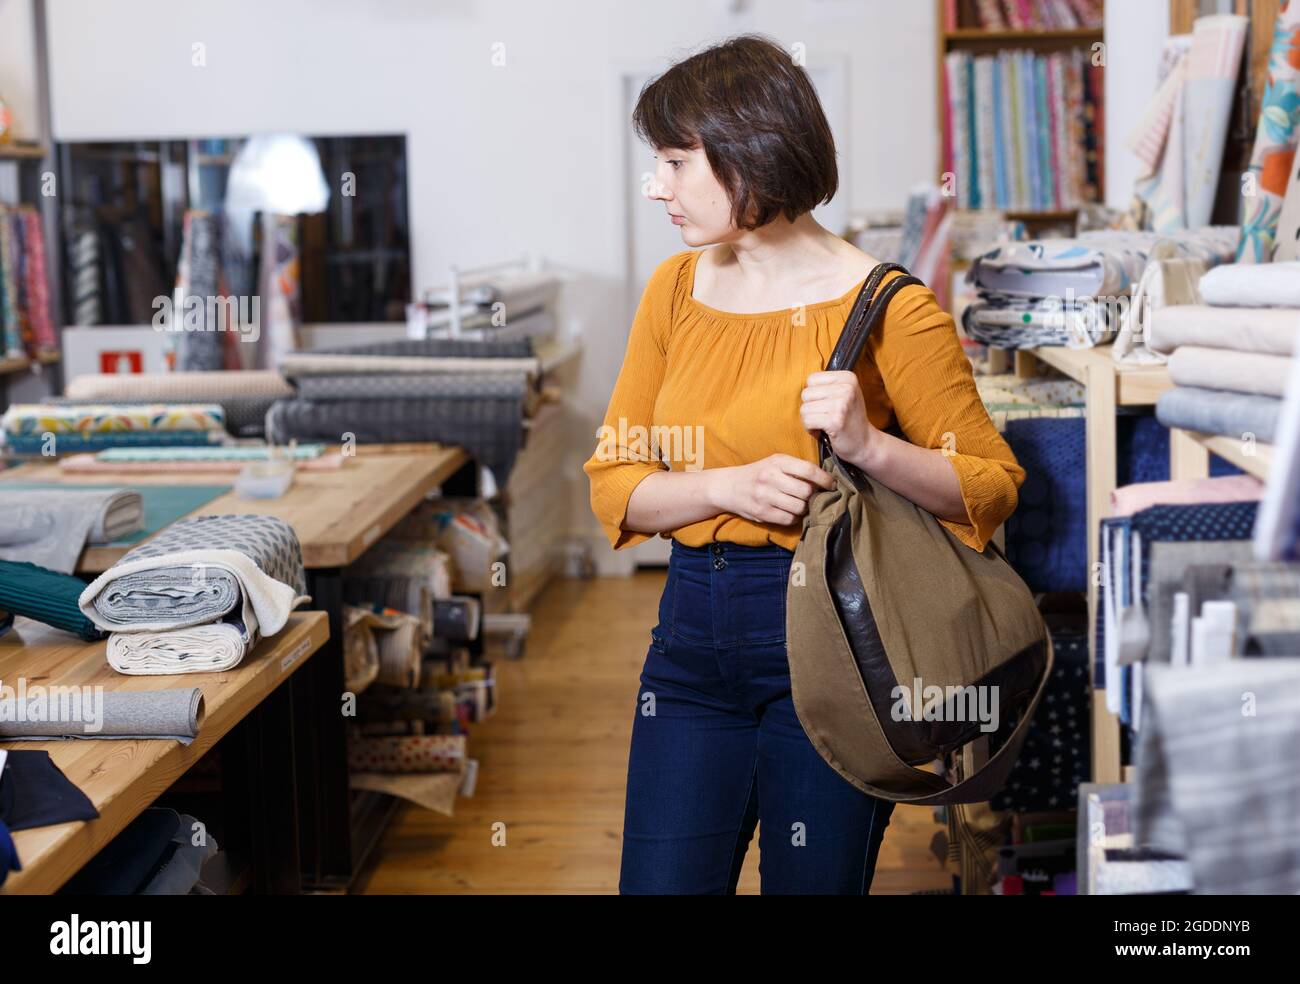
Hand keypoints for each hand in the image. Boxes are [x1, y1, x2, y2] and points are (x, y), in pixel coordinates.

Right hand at [710, 453, 835, 525]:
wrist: (728, 486)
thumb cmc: (758, 474)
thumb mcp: (775, 462)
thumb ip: (796, 468)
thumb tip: (824, 480)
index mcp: (777, 462)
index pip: (808, 470)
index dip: (825, 479)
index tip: (832, 485)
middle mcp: (771, 478)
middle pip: (806, 491)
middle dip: (813, 496)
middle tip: (812, 496)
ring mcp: (765, 496)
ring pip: (799, 507)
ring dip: (804, 508)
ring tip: (800, 504)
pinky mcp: (762, 512)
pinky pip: (789, 519)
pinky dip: (793, 517)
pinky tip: (789, 512)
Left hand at [799, 370, 880, 469]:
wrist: (864, 443)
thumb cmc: (849, 418)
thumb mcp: (844, 394)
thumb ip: (825, 385)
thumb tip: (800, 382)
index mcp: (848, 378)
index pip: (812, 379)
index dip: (814, 395)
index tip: (826, 404)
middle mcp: (847, 388)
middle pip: (806, 393)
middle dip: (811, 408)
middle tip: (825, 416)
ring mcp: (842, 404)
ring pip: (804, 408)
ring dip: (810, 420)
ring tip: (825, 424)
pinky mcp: (835, 421)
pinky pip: (807, 421)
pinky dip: (810, 429)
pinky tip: (822, 431)